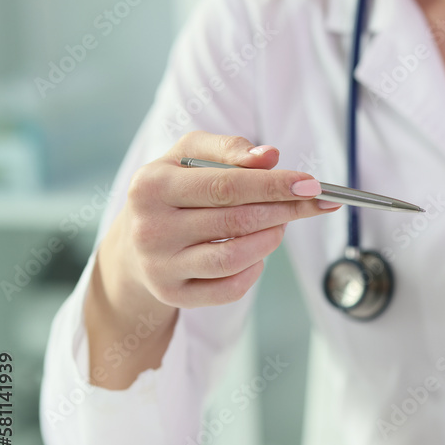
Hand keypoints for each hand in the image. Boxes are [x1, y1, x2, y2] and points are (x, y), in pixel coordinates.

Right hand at [87, 131, 341, 389]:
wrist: (133, 245)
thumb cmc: (172, 191)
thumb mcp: (188, 156)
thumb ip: (229, 149)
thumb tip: (270, 155)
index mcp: (152, 186)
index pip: (227, 184)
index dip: (274, 184)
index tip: (311, 184)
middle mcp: (151, 228)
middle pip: (236, 220)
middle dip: (284, 210)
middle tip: (312, 202)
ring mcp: (160, 266)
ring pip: (235, 257)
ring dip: (270, 240)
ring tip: (279, 225)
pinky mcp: (174, 295)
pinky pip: (230, 287)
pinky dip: (254, 270)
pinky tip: (257, 253)